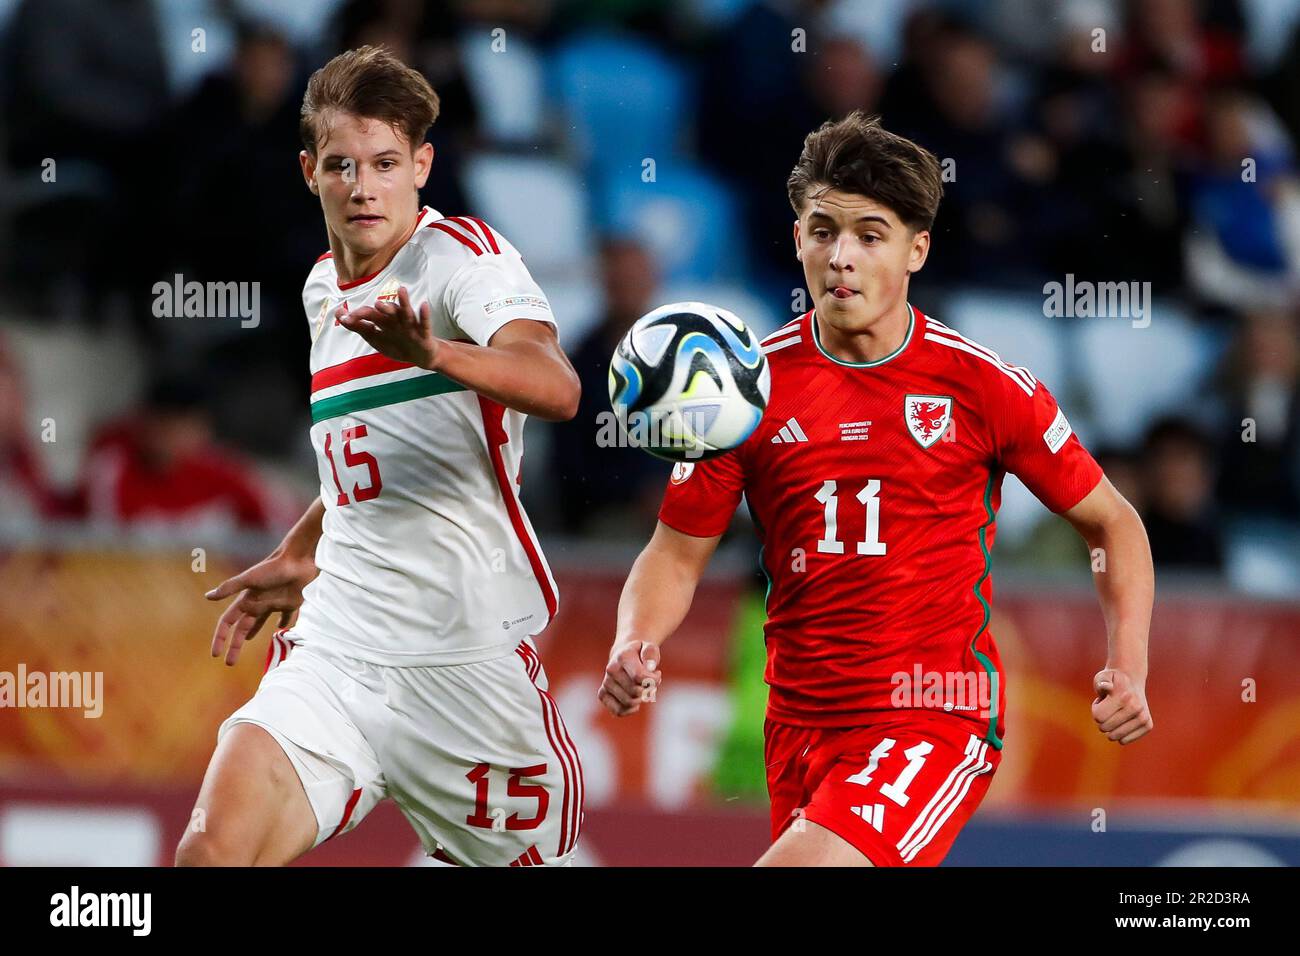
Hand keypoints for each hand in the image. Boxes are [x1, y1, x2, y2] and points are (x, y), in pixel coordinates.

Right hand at [205, 551, 317, 665]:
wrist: (299, 559)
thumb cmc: (273, 568)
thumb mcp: (250, 578)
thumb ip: (230, 588)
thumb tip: (207, 596)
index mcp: (246, 600)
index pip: (228, 623)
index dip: (221, 638)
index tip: (215, 654)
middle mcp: (258, 603)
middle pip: (242, 628)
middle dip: (234, 645)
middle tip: (229, 663)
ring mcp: (274, 603)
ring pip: (260, 622)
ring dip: (252, 632)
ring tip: (246, 641)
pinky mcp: (291, 602)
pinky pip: (287, 617)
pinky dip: (284, 624)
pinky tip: (282, 630)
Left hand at [337, 286, 440, 368]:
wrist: (421, 357)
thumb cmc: (398, 345)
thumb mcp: (376, 339)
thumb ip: (359, 327)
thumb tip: (339, 315)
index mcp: (384, 321)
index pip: (369, 315)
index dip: (357, 316)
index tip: (343, 317)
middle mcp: (396, 320)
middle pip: (386, 312)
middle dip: (380, 309)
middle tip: (375, 305)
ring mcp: (411, 326)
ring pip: (406, 312)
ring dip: (404, 302)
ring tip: (401, 290)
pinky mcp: (424, 333)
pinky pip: (425, 323)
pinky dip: (424, 315)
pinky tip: (424, 305)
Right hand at [597, 640, 661, 716]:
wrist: (623, 657)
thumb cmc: (640, 654)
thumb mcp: (649, 647)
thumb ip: (651, 653)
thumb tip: (650, 667)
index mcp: (622, 656)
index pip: (639, 677)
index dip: (654, 680)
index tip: (657, 674)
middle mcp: (611, 669)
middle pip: (636, 692)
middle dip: (649, 690)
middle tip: (651, 683)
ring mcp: (606, 683)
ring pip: (629, 702)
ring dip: (642, 699)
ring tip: (644, 690)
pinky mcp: (602, 695)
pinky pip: (618, 711)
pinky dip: (630, 709)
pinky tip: (635, 701)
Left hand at [1091, 667, 1152, 744]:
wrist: (1132, 681)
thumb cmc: (1112, 681)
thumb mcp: (1103, 677)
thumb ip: (1102, 681)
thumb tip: (1107, 687)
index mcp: (1124, 696)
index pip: (1098, 717)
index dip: (1096, 709)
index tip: (1103, 700)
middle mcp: (1136, 708)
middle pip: (1104, 728)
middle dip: (1102, 718)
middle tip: (1110, 706)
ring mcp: (1144, 717)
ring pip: (1114, 736)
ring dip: (1110, 726)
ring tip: (1116, 712)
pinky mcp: (1148, 726)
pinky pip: (1124, 741)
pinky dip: (1119, 733)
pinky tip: (1124, 720)